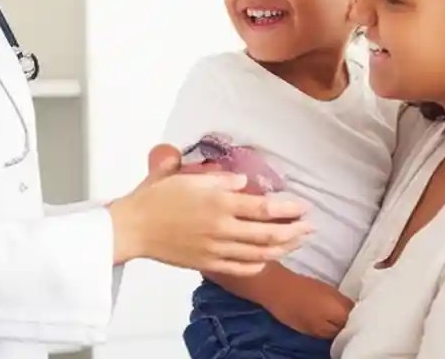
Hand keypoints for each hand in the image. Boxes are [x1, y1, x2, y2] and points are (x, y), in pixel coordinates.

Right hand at [108, 144, 311, 274]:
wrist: (134, 227)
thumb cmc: (157, 197)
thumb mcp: (188, 176)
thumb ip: (219, 177)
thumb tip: (243, 181)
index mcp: (218, 202)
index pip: (264, 208)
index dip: (288, 208)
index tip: (304, 206)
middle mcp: (222, 227)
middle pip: (268, 234)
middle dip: (295, 231)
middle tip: (311, 227)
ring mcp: (216, 249)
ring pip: (259, 253)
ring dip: (283, 248)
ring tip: (298, 242)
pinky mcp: (208, 263)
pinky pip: (240, 268)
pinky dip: (258, 264)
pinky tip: (267, 259)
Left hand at [265, 270, 354, 338]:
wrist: (276, 284)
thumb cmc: (293, 309)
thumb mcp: (314, 328)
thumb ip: (333, 332)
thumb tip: (343, 333)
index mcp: (342, 309)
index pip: (356, 324)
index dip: (350, 332)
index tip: (343, 337)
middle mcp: (342, 297)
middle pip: (352, 314)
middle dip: (347, 322)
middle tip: (337, 331)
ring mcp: (333, 290)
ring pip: (345, 306)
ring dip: (341, 315)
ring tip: (331, 324)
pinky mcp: (324, 286)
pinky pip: (337, 300)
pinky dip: (334, 308)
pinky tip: (326, 313)